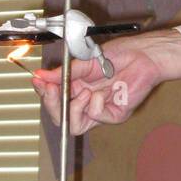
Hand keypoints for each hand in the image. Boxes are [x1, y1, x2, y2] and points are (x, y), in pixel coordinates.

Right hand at [31, 29, 180, 133]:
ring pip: (75, 125)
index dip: (44, 95)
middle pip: (60, 117)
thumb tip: (40, 76)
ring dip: (74, 108)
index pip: (54, 101)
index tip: (38, 81)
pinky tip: (99, 94)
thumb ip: (63, 73)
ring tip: (82, 92)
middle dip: (53, 104)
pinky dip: (95, 106)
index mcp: (76, 89)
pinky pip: (97, 118)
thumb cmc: (118, 56)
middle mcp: (86, 102)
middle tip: (53, 89)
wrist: (142, 55)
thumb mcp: (84, 63)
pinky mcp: (115, 115)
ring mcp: (100, 110)